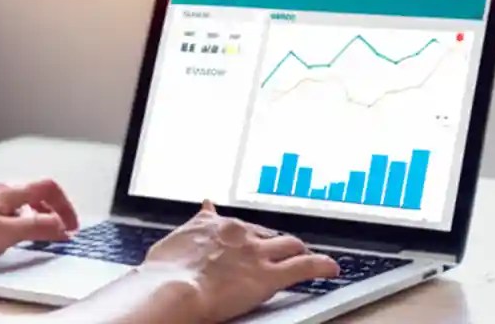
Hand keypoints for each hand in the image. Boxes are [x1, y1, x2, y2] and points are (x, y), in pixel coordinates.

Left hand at [0, 179, 80, 270]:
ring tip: (42, 238)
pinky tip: (13, 240)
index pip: (49, 188)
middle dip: (55, 212)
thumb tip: (62, 226)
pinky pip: (9, 214)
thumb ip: (37, 227)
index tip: (73, 227)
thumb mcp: (6, 233)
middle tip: (62, 234)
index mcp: (10, 191)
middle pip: (38, 195)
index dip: (66, 206)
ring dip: (39, 219)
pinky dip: (22, 224)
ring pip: (23, 205)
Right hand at [140, 201, 338, 322]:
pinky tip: (331, 268)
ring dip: (300, 250)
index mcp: (216, 225)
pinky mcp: (270, 275)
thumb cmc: (163, 273)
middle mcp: (240, 233)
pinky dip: (322, 266)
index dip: (250, 233)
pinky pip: (305, 266)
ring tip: (308, 255)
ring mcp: (257, 254)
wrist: (171, 289)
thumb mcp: (173, 241)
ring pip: (290, 245)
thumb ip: (192, 225)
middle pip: (268, 234)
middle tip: (283, 250)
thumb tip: (203, 205)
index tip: (252, 236)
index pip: (241, 226)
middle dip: (276, 242)